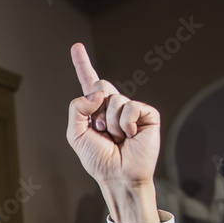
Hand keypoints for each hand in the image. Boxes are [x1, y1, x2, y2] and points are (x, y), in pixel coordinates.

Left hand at [67, 42, 160, 222]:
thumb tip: (96, 93)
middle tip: (102, 131)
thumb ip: (77, 109)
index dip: (82, 64)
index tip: (76, 46)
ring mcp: (131, 110)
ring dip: (111, 123)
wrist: (119, 176)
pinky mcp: (147, 114)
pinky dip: (126, 123)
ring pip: (115, 99)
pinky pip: (131, 107)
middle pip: (101, 85)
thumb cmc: (98, 159)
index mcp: (95, 110)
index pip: (88, 82)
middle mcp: (113, 106)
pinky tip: (130, 137)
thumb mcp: (76, 134)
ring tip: (116, 138)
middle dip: (97, 108)